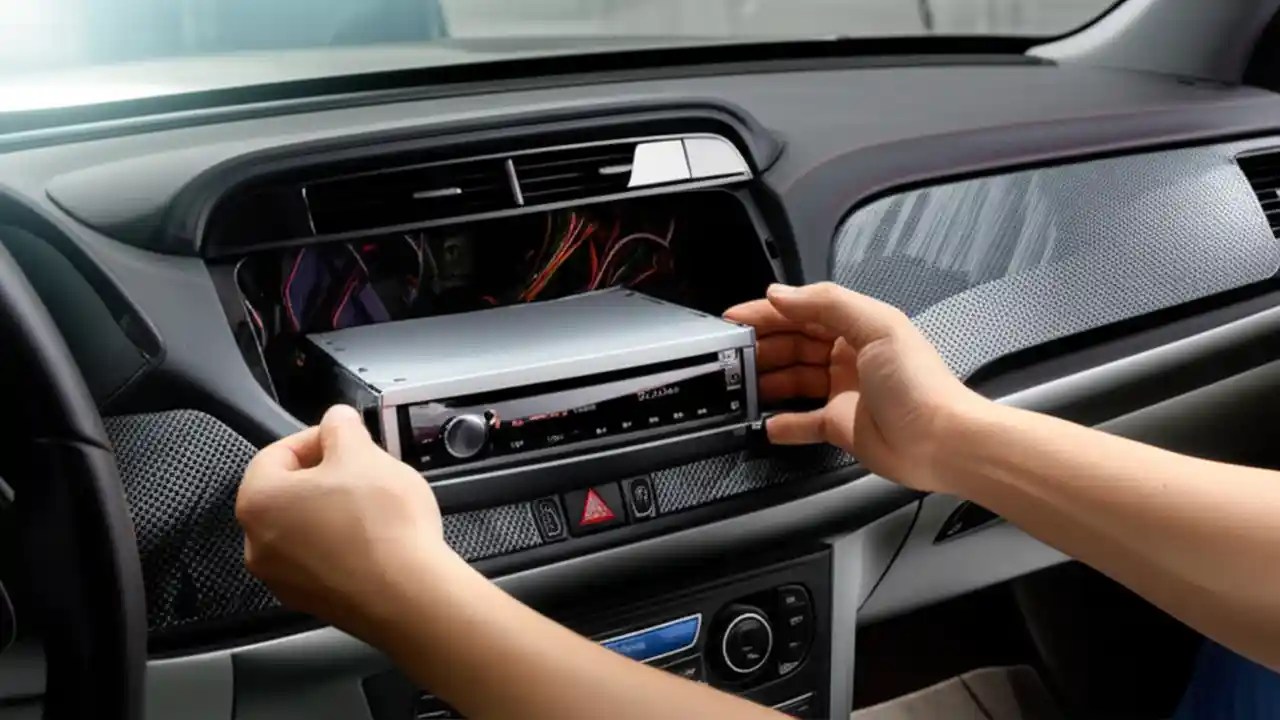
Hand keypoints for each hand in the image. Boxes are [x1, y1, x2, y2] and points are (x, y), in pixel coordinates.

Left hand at [236, 405, 449, 642]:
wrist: (410, 596)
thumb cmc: (382, 526)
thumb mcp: (363, 453)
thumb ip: (341, 427)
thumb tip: (336, 421)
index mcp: (259, 501)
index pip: (277, 453)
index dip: (316, 438)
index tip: (345, 438)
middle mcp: (258, 545)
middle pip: (288, 493)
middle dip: (326, 476)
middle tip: (363, 469)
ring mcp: (283, 579)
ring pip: (305, 528)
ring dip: (334, 510)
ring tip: (375, 505)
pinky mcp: (313, 601)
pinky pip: (322, 560)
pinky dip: (343, 544)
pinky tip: (377, 539)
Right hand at [725, 283, 987, 490]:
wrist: (941, 441)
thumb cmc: (918, 382)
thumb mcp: (878, 326)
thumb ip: (827, 302)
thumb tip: (780, 293)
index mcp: (859, 327)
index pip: (804, 312)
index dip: (769, 312)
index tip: (735, 318)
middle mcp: (849, 356)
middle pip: (794, 345)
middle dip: (762, 346)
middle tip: (730, 352)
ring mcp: (843, 392)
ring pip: (794, 380)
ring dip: (768, 380)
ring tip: (739, 384)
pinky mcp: (840, 427)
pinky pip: (803, 422)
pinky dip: (784, 423)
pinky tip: (766, 423)